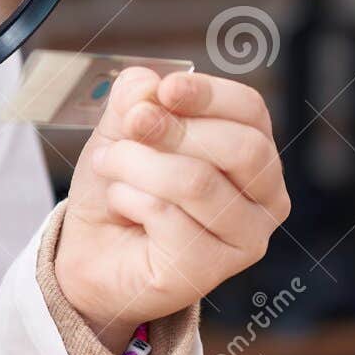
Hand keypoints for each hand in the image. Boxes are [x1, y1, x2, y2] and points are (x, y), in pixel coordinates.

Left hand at [56, 68, 289, 351]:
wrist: (89, 249)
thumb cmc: (121, 184)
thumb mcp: (123, 128)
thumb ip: (137, 99)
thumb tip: (149, 84)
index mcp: (254, 152)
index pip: (251, 111)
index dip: (208, 94)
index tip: (165, 89)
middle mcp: (265, 197)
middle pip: (242, 148)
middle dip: (175, 128)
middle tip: (132, 124)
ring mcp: (244, 239)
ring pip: (198, 182)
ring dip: (138, 163)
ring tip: (110, 164)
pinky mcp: (209, 270)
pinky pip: (167, 216)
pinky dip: (128, 198)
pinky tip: (121, 203)